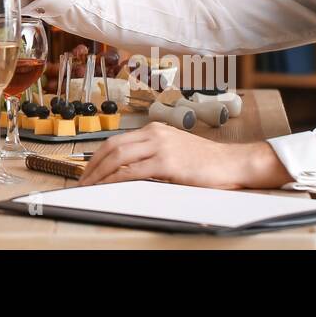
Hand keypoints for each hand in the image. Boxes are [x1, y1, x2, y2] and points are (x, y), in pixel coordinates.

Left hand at [77, 122, 293, 189]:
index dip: (97, 155)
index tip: (87, 169)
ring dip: (99, 173)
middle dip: (92, 165)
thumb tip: (127, 170)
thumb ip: (152, 155)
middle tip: (81, 181)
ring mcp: (161, 146)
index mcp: (155, 129)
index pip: (116, 140)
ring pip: (118, 157)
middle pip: (112, 146)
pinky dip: (116, 179)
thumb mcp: (175, 151)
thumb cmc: (207, 162)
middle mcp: (155, 133)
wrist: (234, 163)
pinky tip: (108, 187)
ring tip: (89, 186)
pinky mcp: (167, 162)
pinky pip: (133, 171)